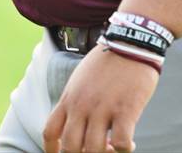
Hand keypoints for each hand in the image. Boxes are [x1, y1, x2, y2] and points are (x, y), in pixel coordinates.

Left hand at [42, 44, 158, 152]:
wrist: (131, 40)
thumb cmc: (108, 60)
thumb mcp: (81, 78)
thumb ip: (75, 100)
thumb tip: (77, 124)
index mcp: (70, 97)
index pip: (50, 132)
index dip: (53, 150)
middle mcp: (82, 105)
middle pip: (70, 148)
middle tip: (95, 151)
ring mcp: (103, 108)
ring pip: (94, 150)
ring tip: (113, 149)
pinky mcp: (125, 110)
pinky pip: (121, 144)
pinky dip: (124, 150)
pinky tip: (130, 143)